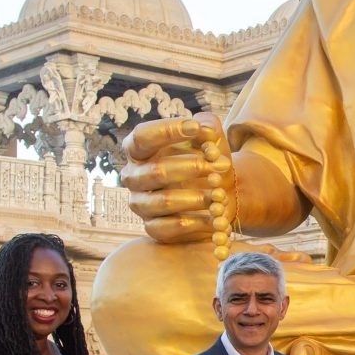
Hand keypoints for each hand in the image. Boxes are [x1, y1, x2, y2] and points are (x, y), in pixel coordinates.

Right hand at [121, 115, 231, 245]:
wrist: (221, 192)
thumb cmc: (208, 159)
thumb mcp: (210, 137)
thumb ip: (207, 126)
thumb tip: (206, 132)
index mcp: (139, 149)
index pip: (143, 137)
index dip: (167, 131)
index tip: (195, 128)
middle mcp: (133, 176)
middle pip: (156, 171)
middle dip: (192, 167)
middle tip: (221, 166)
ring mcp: (140, 203)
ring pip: (163, 201)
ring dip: (196, 197)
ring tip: (220, 194)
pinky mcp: (152, 227)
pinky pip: (168, 228)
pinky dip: (195, 223)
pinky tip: (214, 217)